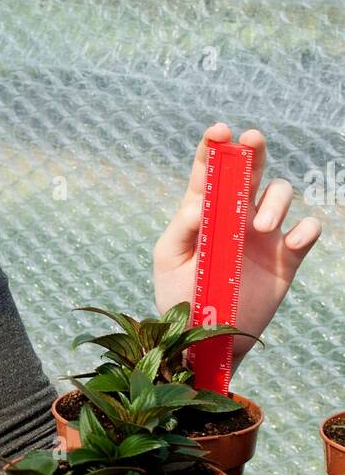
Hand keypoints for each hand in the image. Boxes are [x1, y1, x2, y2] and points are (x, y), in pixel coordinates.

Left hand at [153, 124, 322, 366]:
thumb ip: (180, 230)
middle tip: (252, 140)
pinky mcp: (286, 259)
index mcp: (205, 213)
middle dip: (253, 151)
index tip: (218, 132)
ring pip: (281, 194)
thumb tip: (199, 204)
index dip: (213, 148)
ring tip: (260, 226)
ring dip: (275, 201)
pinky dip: (306, 229)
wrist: (206, 342)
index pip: (208, 173)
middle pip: (251, 172)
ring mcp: (264, 235)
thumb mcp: (169, 262)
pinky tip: (291, 240)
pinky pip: (307, 231)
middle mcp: (237, 216)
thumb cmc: (180, 298)